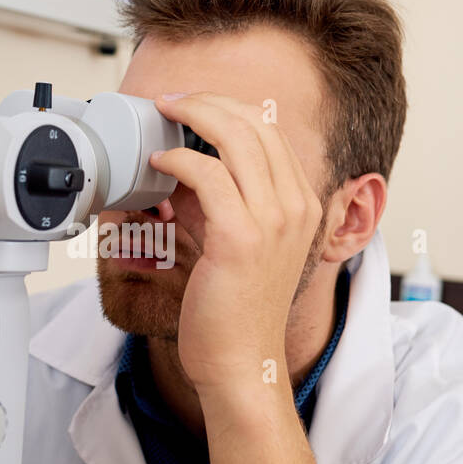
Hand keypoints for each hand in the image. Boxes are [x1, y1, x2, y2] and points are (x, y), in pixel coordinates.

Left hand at [150, 91, 321, 393]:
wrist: (242, 363)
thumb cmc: (236, 313)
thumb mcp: (246, 246)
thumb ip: (229, 205)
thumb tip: (186, 169)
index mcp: (303, 205)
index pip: (270, 132)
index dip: (228, 107)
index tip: (193, 104)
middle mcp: (296, 207)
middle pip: (256, 123)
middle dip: (208, 101)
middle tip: (171, 101)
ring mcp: (274, 221)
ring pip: (235, 137)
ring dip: (192, 116)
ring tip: (162, 116)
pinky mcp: (242, 237)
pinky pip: (208, 175)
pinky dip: (178, 160)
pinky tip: (159, 164)